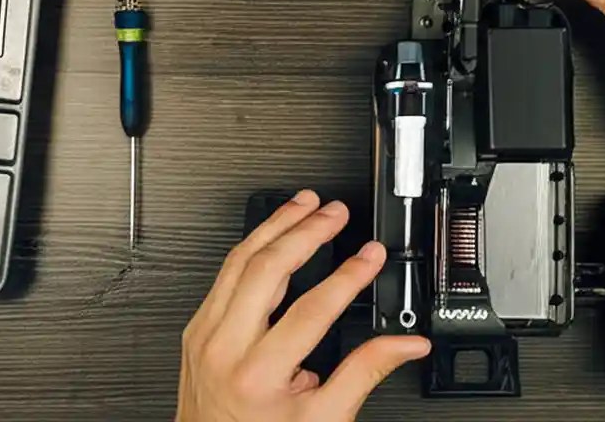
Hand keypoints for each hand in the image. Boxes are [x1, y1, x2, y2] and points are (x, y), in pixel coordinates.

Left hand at [177, 191, 429, 421]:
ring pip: (238, 261)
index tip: (371, 255)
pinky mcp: (197, 329)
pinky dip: (252, 246)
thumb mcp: (324, 419)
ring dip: (275, 226)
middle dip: (306, 232)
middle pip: (267, 270)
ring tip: (306, 204)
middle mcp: (225, 349)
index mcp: (259, 374)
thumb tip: (408, 345)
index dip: (348, 276)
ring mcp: (205, 335)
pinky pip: (224, 274)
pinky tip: (273, 233)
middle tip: (336, 212)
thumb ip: (366, 373)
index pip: (311, 309)